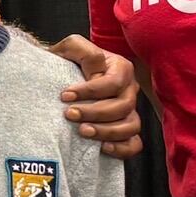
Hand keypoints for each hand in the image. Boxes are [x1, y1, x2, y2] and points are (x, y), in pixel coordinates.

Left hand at [50, 35, 143, 158]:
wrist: (61, 78)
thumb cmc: (66, 62)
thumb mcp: (70, 48)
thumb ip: (81, 49)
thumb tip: (97, 67)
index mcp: (121, 67)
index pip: (112, 83)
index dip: (89, 91)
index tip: (64, 96)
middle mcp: (129, 89)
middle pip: (122, 106)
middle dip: (94, 112)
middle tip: (69, 114)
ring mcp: (130, 111)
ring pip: (131, 126)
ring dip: (106, 131)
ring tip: (82, 131)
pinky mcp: (126, 130)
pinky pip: (134, 144)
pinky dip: (122, 148)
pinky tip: (102, 148)